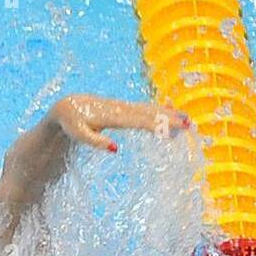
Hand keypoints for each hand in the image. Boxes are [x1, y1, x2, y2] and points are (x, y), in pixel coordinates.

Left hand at [47, 93, 189, 152]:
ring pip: (150, 109)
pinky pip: (145, 109)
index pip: (140, 120)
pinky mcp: (124, 109)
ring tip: (187, 121)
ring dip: (168, 114)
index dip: (157, 125)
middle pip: (149, 113)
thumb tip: (115, 149)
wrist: (67, 107)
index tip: (172, 129)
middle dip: (169, 119)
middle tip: (189, 126)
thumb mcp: (79, 135)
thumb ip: (96, 141)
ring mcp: (124, 107)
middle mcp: (122, 108)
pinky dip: (159, 110)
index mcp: (113, 115)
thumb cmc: (72, 124)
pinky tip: (171, 111)